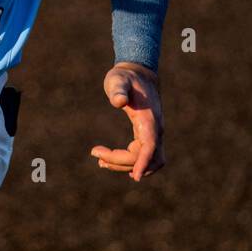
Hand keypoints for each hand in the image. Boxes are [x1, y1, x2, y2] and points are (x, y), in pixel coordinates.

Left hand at [90, 63, 164, 181]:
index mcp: (149, 118)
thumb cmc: (126, 77)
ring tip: (101, 161)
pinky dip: (133, 163)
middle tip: (96, 152)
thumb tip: (119, 102)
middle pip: (146, 158)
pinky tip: (113, 162)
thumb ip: (118, 89)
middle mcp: (155, 129)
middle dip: (121, 162)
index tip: (135, 177)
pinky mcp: (149, 136)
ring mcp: (154, 134)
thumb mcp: (118, 79)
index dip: (143, 162)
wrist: (139, 73)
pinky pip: (146, 157)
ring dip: (126, 166)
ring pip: (149, 162)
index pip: (150, 146)